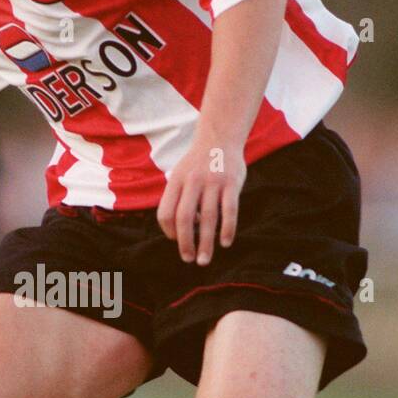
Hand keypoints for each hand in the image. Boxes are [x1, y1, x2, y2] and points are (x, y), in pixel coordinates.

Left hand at [157, 138, 246, 264]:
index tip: (176, 241)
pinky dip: (227, 228)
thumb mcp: (180, 175)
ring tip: (204, 260)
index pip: (165, 212)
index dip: (168, 231)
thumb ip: (177, 200)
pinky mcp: (232, 183)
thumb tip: (181, 233)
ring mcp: (213, 181)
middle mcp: (192, 181)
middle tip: (189, 259)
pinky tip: (225, 243)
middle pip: (184, 218)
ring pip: (208, 218)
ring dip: (205, 243)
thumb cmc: (197, 164)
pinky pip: (230, 210)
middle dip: (185, 243)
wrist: (220, 137)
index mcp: (176, 181)